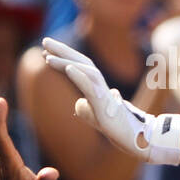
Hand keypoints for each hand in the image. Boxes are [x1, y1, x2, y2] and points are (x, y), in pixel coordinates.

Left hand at [41, 36, 179, 163]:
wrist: (134, 139)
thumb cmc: (116, 126)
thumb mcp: (95, 116)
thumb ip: (85, 108)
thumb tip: (78, 103)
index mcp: (97, 86)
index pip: (80, 66)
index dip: (64, 57)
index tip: (46, 51)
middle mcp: (100, 86)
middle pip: (81, 62)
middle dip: (62, 50)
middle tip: (45, 41)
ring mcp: (103, 94)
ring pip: (85, 71)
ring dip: (66, 61)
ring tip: (48, 57)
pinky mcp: (104, 105)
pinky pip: (91, 87)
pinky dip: (79, 76)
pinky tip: (68, 68)